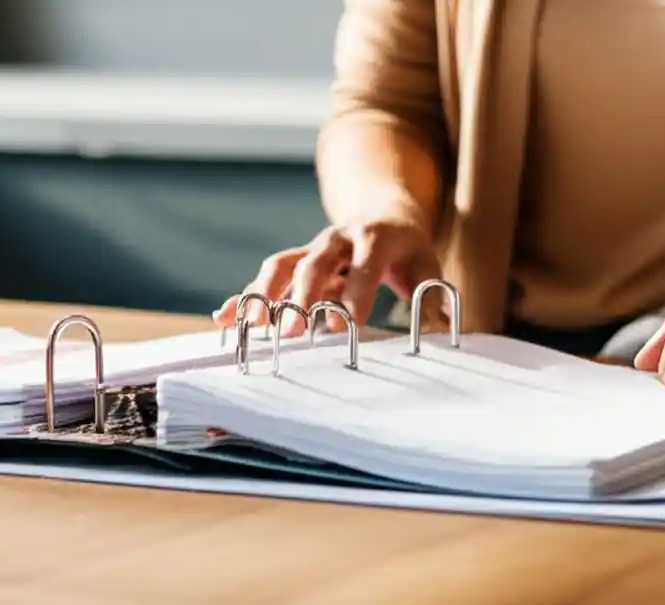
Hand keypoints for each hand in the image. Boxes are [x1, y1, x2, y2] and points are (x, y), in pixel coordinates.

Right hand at [212, 220, 442, 335]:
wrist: (385, 213)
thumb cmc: (409, 249)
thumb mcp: (428, 265)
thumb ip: (432, 296)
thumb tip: (440, 330)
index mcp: (375, 237)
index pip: (363, 266)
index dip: (353, 293)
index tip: (342, 326)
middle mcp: (337, 238)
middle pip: (315, 263)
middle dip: (301, 297)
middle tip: (293, 332)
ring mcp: (311, 249)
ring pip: (281, 265)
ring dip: (264, 294)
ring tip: (252, 326)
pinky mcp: (295, 262)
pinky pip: (265, 279)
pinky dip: (243, 297)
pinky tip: (224, 319)